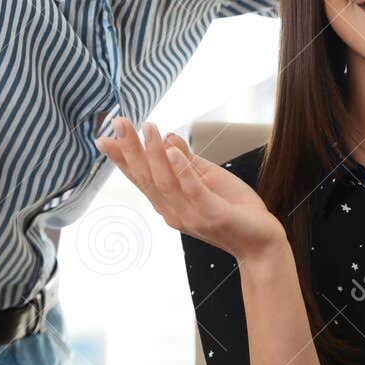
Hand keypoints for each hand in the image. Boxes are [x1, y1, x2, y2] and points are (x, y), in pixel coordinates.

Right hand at [95, 117, 283, 260]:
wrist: (261, 242)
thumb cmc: (234, 210)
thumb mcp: (208, 179)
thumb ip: (187, 161)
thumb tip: (168, 135)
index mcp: (169, 203)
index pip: (140, 178)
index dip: (122, 158)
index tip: (104, 137)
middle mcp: (173, 211)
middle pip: (146, 177)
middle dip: (131, 149)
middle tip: (119, 122)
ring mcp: (191, 215)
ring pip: (165, 182)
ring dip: (155, 153)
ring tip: (148, 127)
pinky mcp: (212, 215)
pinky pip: (193, 191)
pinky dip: (182, 170)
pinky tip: (173, 149)